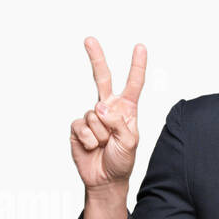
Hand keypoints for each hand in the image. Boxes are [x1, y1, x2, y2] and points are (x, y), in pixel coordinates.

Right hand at [70, 36, 145, 188]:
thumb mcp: (130, 142)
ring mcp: (92, 116)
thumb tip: (100, 106)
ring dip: (102, 135)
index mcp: (127, 110)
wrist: (105, 179)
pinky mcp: (78, 127)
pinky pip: (83, 127)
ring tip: (105, 145)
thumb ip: (119, 122)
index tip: (140, 47)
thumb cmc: (122, 160)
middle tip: (89, 39)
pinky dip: (90, 140)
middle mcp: (109, 108)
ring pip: (95, 116)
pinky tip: (93, 148)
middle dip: (96, 58)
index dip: (137, 66)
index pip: (133, 84)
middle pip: (102, 79)